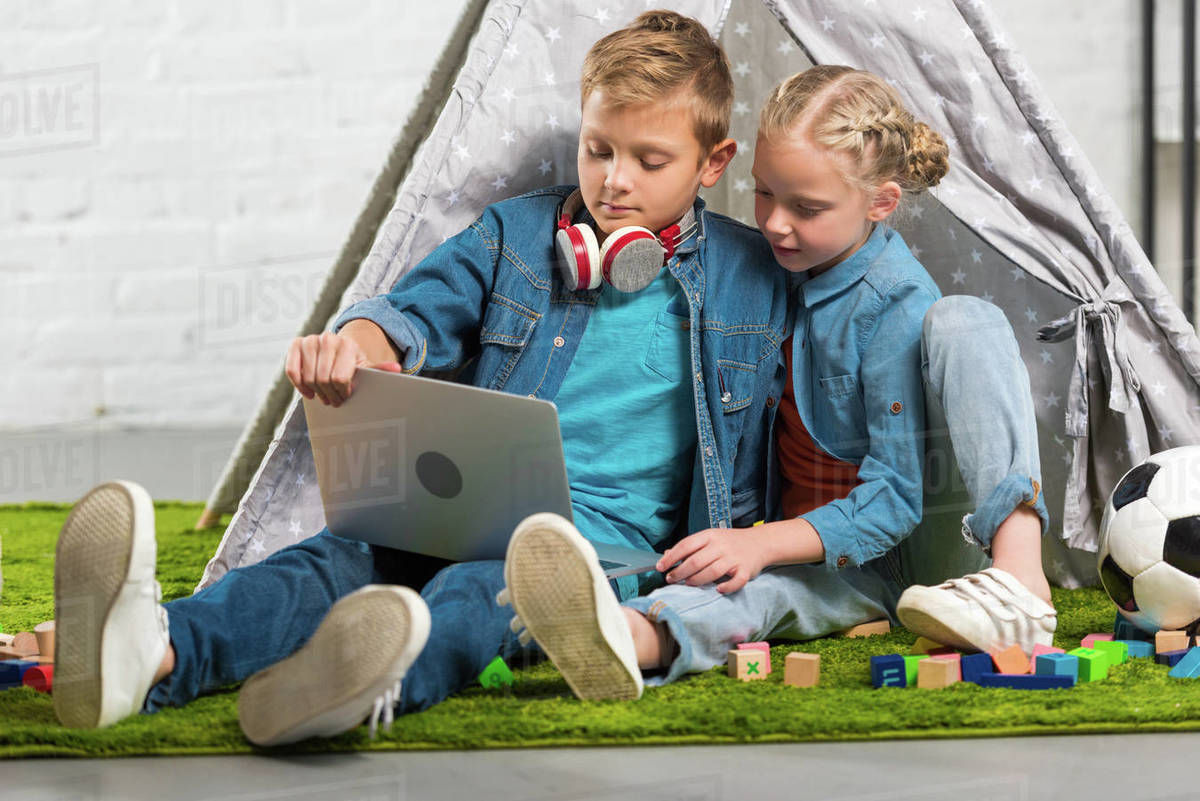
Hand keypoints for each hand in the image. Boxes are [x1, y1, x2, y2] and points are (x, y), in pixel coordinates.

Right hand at [285, 332, 402, 406]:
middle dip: (329, 395)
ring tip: (324, 396)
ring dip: (316, 393)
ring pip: (308, 377)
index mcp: (348, 345)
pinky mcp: (296, 343)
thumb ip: (379, 369)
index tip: (347, 395)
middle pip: (323, 380)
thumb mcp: (366, 367)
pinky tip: (308, 393)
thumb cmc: (352, 362)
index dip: (343, 392)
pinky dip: (299, 385)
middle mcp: (328, 338)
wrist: (339, 348)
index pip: (340, 378)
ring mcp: (311, 340)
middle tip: (335, 401)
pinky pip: (292, 370)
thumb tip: (397, 369)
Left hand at [656, 527, 766, 594]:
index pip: (686, 545)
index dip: (671, 557)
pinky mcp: (746, 570)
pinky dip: (727, 587)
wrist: (760, 542)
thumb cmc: (730, 542)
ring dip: (697, 580)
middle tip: (671, 579)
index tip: (660, 567)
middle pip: (696, 561)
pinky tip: (718, 590)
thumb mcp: (710, 538)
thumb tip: (667, 555)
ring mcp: (734, 558)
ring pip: (712, 571)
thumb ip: (690, 546)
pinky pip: (736, 581)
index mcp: (710, 536)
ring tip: (688, 584)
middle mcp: (721, 545)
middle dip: (680, 572)